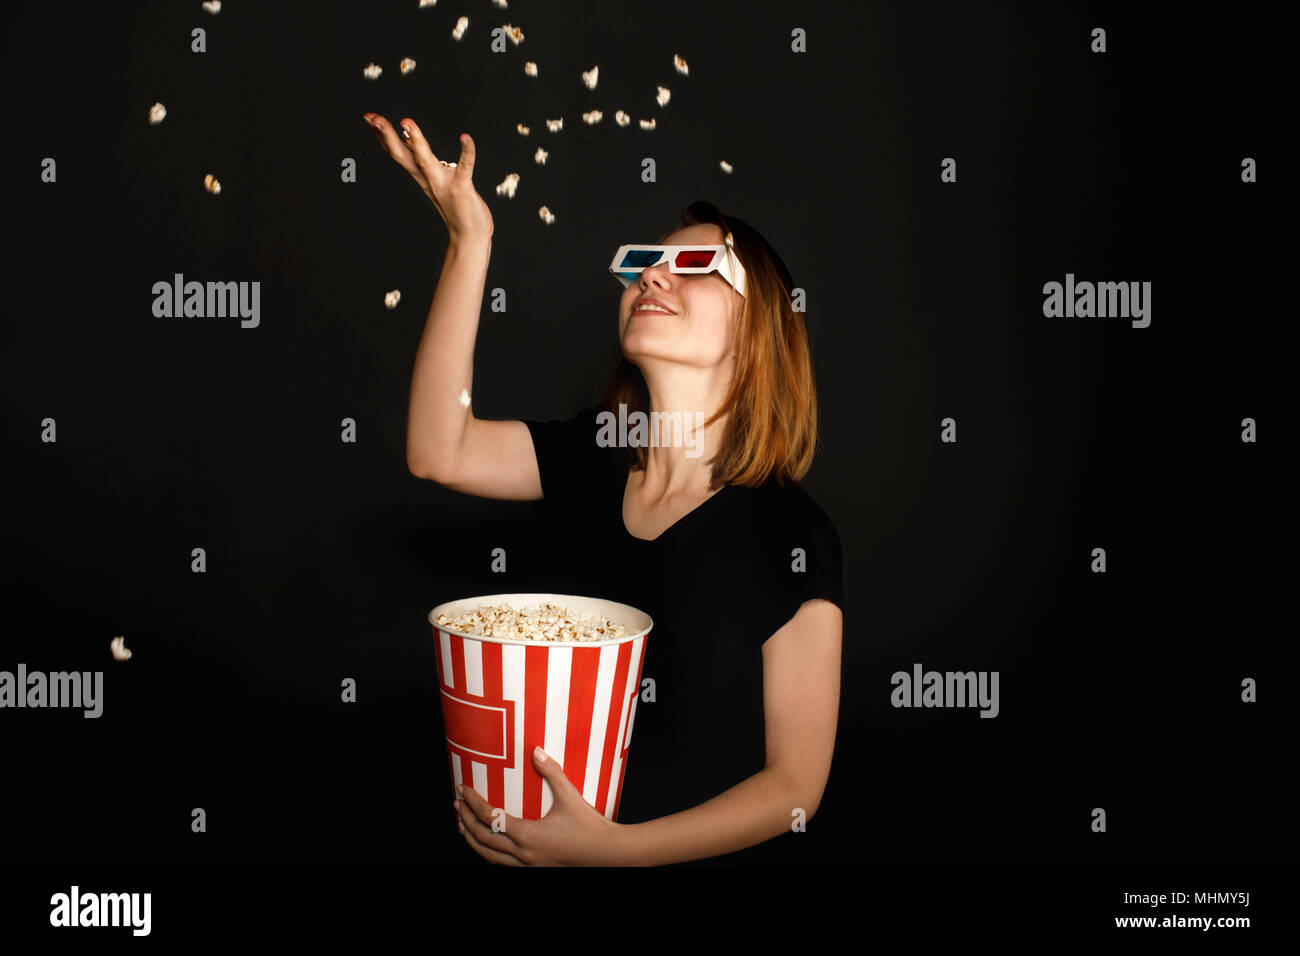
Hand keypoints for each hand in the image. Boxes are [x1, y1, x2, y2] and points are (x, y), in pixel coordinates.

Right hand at [363, 113, 493, 243]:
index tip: (369, 117)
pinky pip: (465, 166)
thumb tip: (407, 138)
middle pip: (402, 155)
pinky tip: (465, 137)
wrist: (469, 236)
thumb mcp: (433, 180)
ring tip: (406, 121)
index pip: (396, 152)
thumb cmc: (456, 206)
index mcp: (421, 176)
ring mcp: (443, 183)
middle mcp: (428, 179)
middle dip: (387, 135)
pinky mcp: (462, 188)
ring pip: (425, 159)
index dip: (382, 135)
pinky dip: (467, 152)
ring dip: (415, 140)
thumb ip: (422, 161)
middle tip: (374, 117)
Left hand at [453, 746, 626, 865]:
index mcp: (527, 836)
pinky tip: (489, 845)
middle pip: (482, 839)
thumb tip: (535, 751)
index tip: (463, 789)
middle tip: (457, 804)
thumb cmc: (590, 827)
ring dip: (473, 840)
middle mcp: (523, 854)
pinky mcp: (534, 868)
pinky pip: (503, 863)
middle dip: (465, 820)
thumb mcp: (570, 796)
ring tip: (463, 826)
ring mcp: (527, 865)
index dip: (472, 802)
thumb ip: (552, 772)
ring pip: (489, 856)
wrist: (607, 854)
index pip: (489, 818)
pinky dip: (489, 853)